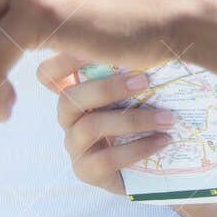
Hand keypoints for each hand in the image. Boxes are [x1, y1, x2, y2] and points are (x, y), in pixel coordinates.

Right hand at [37, 58, 176, 193]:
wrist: (148, 166)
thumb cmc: (142, 116)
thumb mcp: (137, 91)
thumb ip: (133, 70)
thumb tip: (155, 45)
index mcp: (76, 92)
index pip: (48, 74)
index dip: (61, 60)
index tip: (90, 47)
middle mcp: (68, 118)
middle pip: (69, 98)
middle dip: (107, 88)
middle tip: (145, 80)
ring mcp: (74, 146)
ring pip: (91, 127)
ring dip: (134, 120)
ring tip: (168, 118)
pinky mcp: (86, 171)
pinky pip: (106, 159)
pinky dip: (138, 148)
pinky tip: (163, 140)